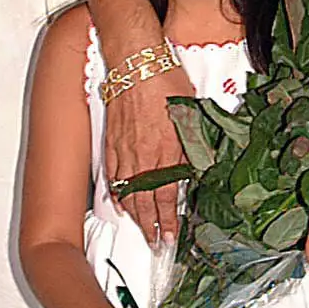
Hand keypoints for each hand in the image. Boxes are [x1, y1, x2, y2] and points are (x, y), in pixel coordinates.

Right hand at [103, 62, 196, 245]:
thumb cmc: (165, 81)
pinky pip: (112, 176)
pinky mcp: (111, 141)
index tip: (171, 238)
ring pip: (128, 193)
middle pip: (145, 203)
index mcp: (165, 153)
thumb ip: (192, 146)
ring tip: (141, 230)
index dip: (169, 222)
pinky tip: (121, 202)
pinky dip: (117, 193)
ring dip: (135, 215)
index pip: (167, 199)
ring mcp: (123, 151)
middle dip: (151, 227)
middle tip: (155, 245)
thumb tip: (197, 170)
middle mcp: (142, 158)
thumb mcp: (191, 115)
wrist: (135, 62)